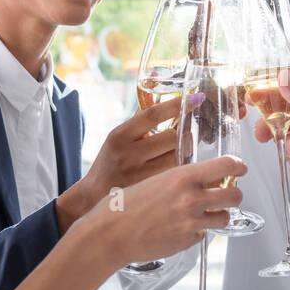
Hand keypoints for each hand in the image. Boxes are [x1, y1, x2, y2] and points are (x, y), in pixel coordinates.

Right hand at [58, 96, 182, 228]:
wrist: (93, 196)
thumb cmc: (111, 161)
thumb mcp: (118, 137)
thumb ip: (139, 119)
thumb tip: (163, 93)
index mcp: (119, 136)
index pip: (152, 115)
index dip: (177, 105)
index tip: (196, 98)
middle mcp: (128, 155)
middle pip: (171, 138)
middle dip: (187, 131)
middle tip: (193, 128)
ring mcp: (139, 176)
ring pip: (178, 158)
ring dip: (188, 150)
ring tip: (188, 146)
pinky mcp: (148, 192)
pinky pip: (175, 175)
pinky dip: (183, 167)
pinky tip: (184, 165)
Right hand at [84, 155, 246, 266]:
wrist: (109, 234)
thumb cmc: (124, 204)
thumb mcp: (155, 178)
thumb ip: (181, 179)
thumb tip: (202, 179)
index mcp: (183, 177)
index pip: (226, 166)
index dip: (238, 166)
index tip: (240, 168)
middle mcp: (192, 199)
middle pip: (235, 195)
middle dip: (233, 194)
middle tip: (227, 193)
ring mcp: (192, 223)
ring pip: (224, 218)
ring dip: (219, 214)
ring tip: (206, 212)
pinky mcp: (187, 242)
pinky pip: (203, 234)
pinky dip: (197, 231)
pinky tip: (180, 227)